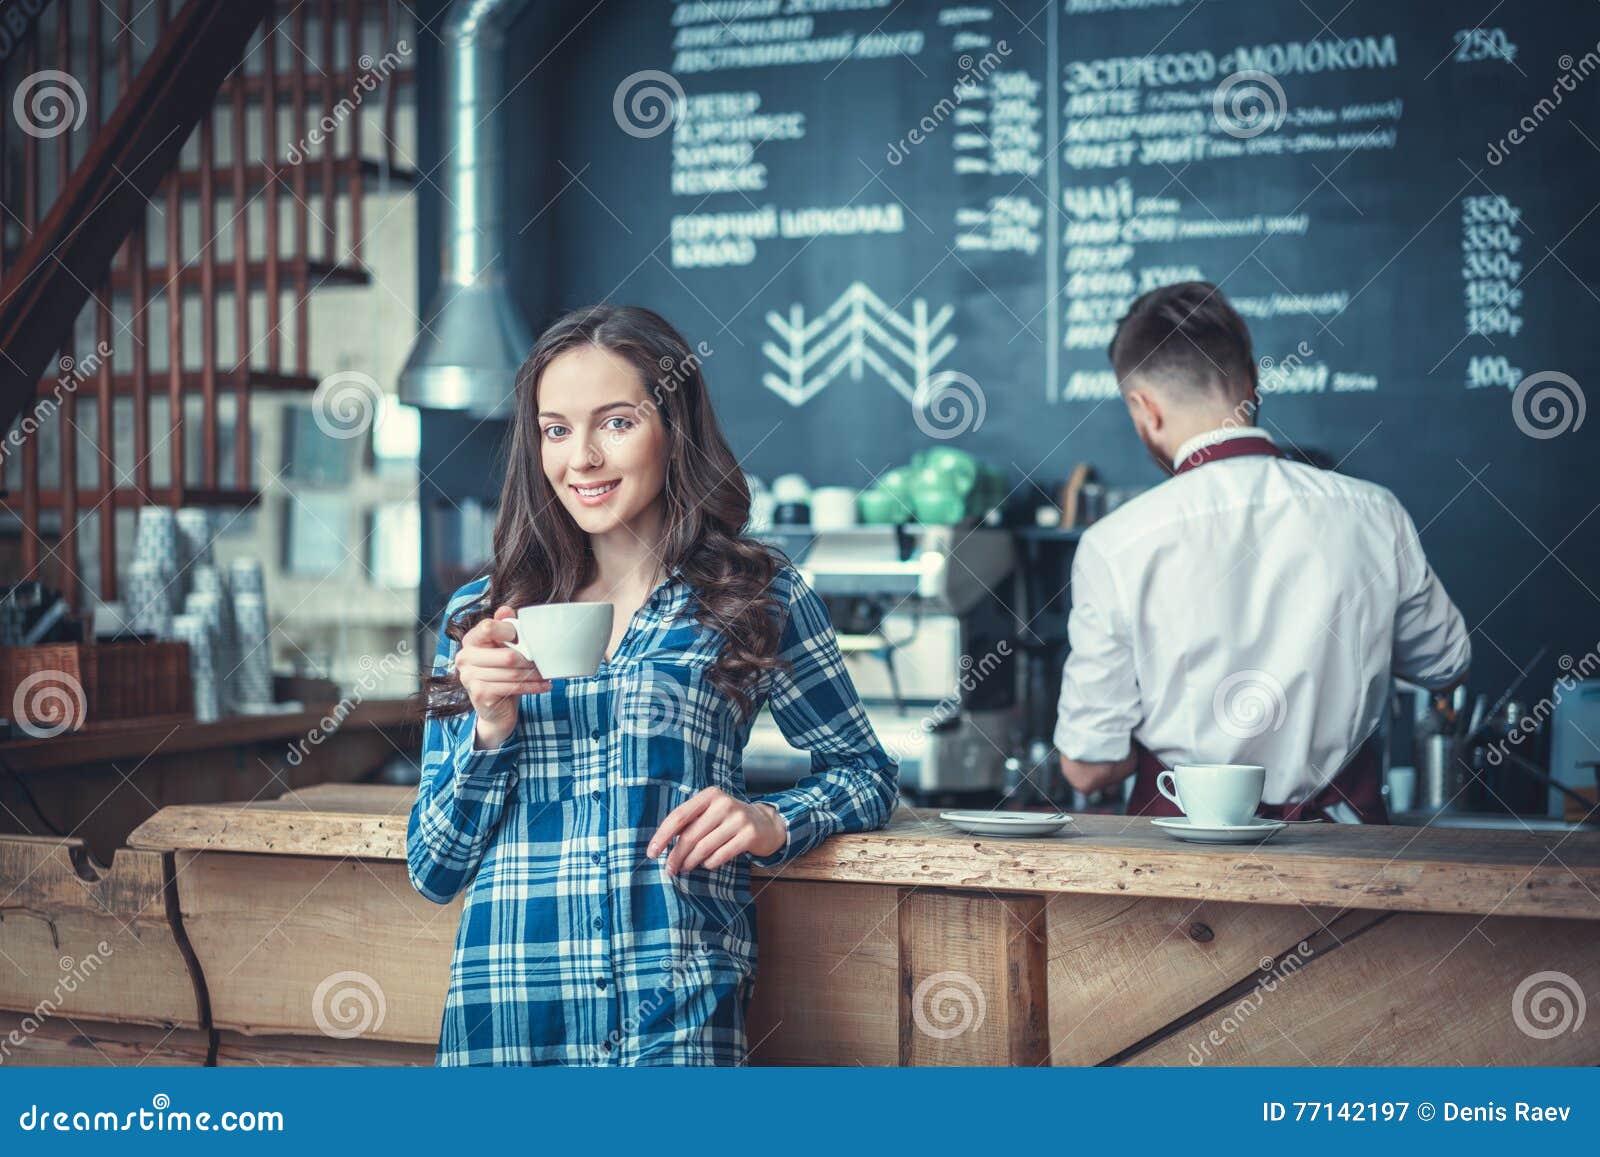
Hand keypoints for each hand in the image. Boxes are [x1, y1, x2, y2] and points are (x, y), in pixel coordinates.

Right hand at [456, 606, 552, 748]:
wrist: (495, 709)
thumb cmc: (502, 673)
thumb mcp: (504, 648)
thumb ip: (505, 628)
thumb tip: (506, 610)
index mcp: (470, 640)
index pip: (488, 627)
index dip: (509, 631)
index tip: (525, 638)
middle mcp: (464, 657)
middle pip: (506, 655)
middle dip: (529, 659)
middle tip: (545, 661)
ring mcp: (469, 677)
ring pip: (511, 673)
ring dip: (533, 674)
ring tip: (546, 673)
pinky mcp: (480, 693)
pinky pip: (512, 687)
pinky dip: (532, 686)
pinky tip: (545, 685)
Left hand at [646, 788, 785, 874]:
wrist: (765, 823)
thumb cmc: (728, 820)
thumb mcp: (709, 813)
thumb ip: (689, 822)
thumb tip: (661, 845)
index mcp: (709, 795)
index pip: (678, 816)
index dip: (662, 836)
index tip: (651, 853)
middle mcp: (723, 804)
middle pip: (690, 835)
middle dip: (675, 856)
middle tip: (669, 869)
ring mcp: (738, 819)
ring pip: (704, 848)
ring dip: (690, 862)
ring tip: (686, 867)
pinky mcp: (749, 835)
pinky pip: (720, 855)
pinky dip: (709, 864)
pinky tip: (707, 863)